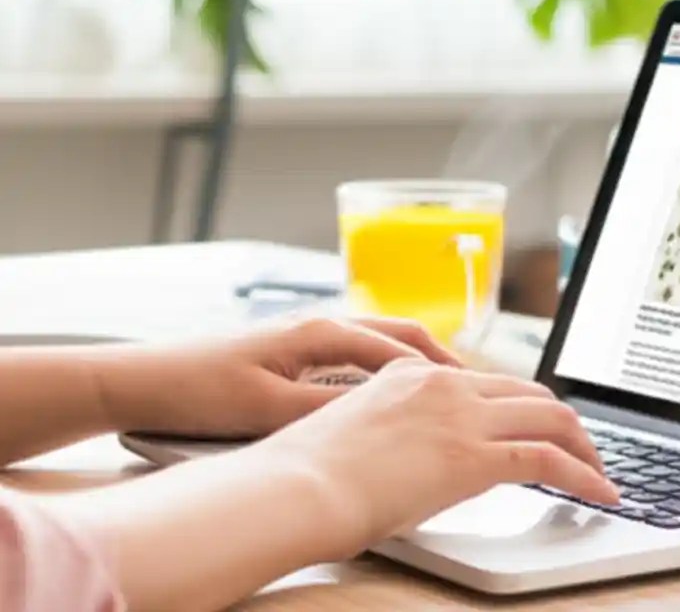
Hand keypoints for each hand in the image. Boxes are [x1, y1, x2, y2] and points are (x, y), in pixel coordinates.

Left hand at [98, 317, 458, 437]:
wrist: (141, 379)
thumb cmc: (197, 388)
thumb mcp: (267, 408)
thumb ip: (327, 410)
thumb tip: (379, 416)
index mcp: (319, 332)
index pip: (400, 347)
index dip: (440, 371)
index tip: (473, 392)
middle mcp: (318, 325)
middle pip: (399, 335)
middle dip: (441, 360)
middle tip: (476, 387)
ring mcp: (306, 336)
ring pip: (379, 344)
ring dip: (415, 364)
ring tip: (445, 391)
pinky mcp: (293, 353)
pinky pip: (356, 356)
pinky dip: (385, 371)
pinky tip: (390, 395)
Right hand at [257, 358, 619, 556]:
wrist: (294, 488)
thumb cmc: (306, 476)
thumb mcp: (355, 437)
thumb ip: (393, 437)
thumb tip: (411, 465)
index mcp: (413, 375)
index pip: (488, 384)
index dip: (521, 409)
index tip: (536, 429)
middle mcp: (444, 386)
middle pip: (530, 394)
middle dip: (564, 422)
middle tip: (581, 451)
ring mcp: (462, 416)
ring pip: (552, 417)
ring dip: (584, 446)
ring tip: (599, 474)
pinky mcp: (474, 455)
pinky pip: (549, 459)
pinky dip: (584, 475)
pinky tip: (600, 493)